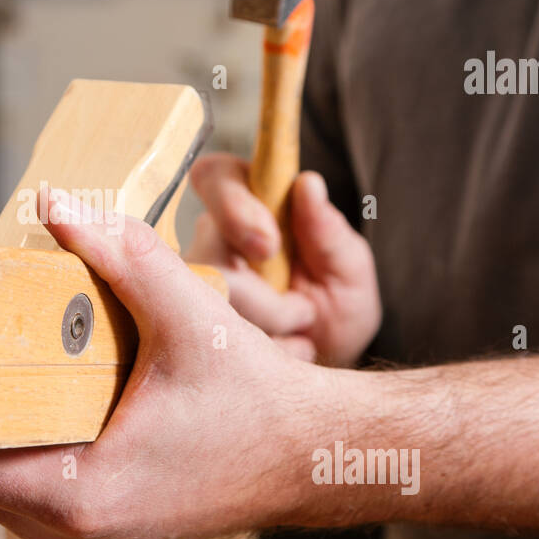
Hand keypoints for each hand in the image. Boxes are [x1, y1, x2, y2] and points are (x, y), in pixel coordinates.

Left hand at [0, 188, 342, 538]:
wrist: (314, 457)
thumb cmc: (260, 404)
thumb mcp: (192, 318)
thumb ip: (122, 254)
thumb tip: (57, 202)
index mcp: (79, 494)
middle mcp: (70, 534)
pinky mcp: (96, 532)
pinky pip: (22, 493)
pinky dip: (7, 448)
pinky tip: (12, 399)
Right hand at [186, 154, 380, 366]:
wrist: (328, 360)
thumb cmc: (338, 304)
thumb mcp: (350, 270)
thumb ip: (329, 232)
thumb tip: (308, 185)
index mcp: (252, 202)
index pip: (216, 177)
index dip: (232, 206)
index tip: (269, 245)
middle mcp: (214, 238)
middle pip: (205, 252)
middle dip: (257, 295)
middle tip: (304, 312)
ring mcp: (196, 283)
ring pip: (207, 303)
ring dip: (267, 327)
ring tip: (305, 329)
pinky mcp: (188, 325)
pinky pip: (207, 340)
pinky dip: (262, 352)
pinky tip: (290, 350)